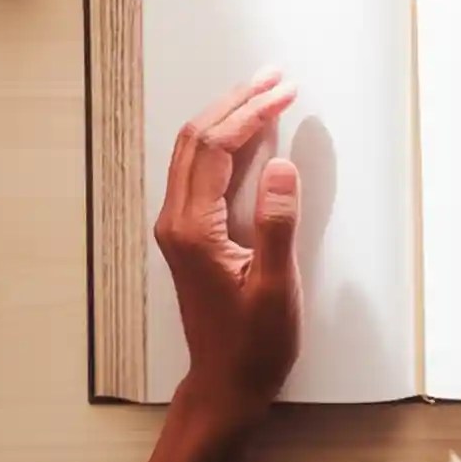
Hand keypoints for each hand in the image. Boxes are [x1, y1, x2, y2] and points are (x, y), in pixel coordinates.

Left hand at [143, 69, 300, 461]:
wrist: (225, 384)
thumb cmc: (252, 345)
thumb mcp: (275, 287)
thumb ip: (277, 224)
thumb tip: (280, 167)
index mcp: (193, 230)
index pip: (215, 149)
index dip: (250, 114)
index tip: (284, 92)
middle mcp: (176, 222)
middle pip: (197, 140)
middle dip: (236, 102)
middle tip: (274, 77)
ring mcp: (178, 228)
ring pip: (195, 153)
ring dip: (228, 118)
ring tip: (264, 93)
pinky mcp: (189, 235)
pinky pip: (201, 172)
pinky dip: (225, 143)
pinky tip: (249, 136)